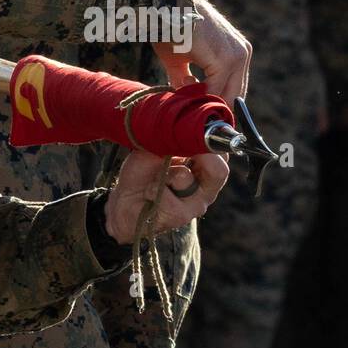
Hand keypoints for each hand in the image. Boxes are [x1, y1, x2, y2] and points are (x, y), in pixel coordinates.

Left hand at [105, 148, 228, 244]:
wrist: (124, 200)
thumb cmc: (144, 172)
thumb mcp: (158, 148)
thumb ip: (176, 140)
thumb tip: (188, 130)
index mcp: (205, 168)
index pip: (222, 154)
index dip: (208, 143)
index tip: (187, 136)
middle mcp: (206, 187)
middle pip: (219, 171)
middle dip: (193, 157)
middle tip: (171, 154)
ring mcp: (196, 204)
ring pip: (184, 177)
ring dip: (162, 173)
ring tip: (155, 178)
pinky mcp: (181, 216)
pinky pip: (168, 197)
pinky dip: (152, 190)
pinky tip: (149, 193)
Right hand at [154, 0, 250, 101]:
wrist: (167, 7)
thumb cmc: (172, 28)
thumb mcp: (182, 59)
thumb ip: (188, 79)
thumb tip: (185, 99)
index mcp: (237, 51)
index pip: (235, 87)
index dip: (217, 103)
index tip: (198, 110)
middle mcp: (243, 53)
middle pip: (235, 95)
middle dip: (214, 107)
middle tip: (194, 111)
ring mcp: (237, 56)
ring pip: (226, 95)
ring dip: (204, 103)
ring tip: (184, 96)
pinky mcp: (225, 60)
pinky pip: (214, 90)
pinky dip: (199, 97)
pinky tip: (183, 89)